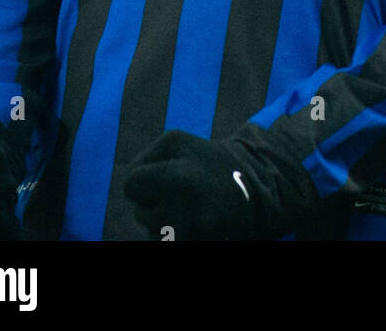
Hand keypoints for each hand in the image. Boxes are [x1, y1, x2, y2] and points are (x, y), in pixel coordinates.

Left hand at [124, 129, 311, 241]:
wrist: (255, 184)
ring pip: (154, 234)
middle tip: (181, 194)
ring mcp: (195, 221)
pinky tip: (196, 224)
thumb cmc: (204, 161)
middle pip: (141, 214)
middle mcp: (184, 190)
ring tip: (190, 208)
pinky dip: (178, 237)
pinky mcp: (203, 238)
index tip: (160, 179)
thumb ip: (143, 164)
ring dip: (164, 226)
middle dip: (154, 207)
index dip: (141, 185)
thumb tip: (131, 194)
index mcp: (175, 163)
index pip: (130, 186)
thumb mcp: (174, 143)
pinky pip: (169, 242)